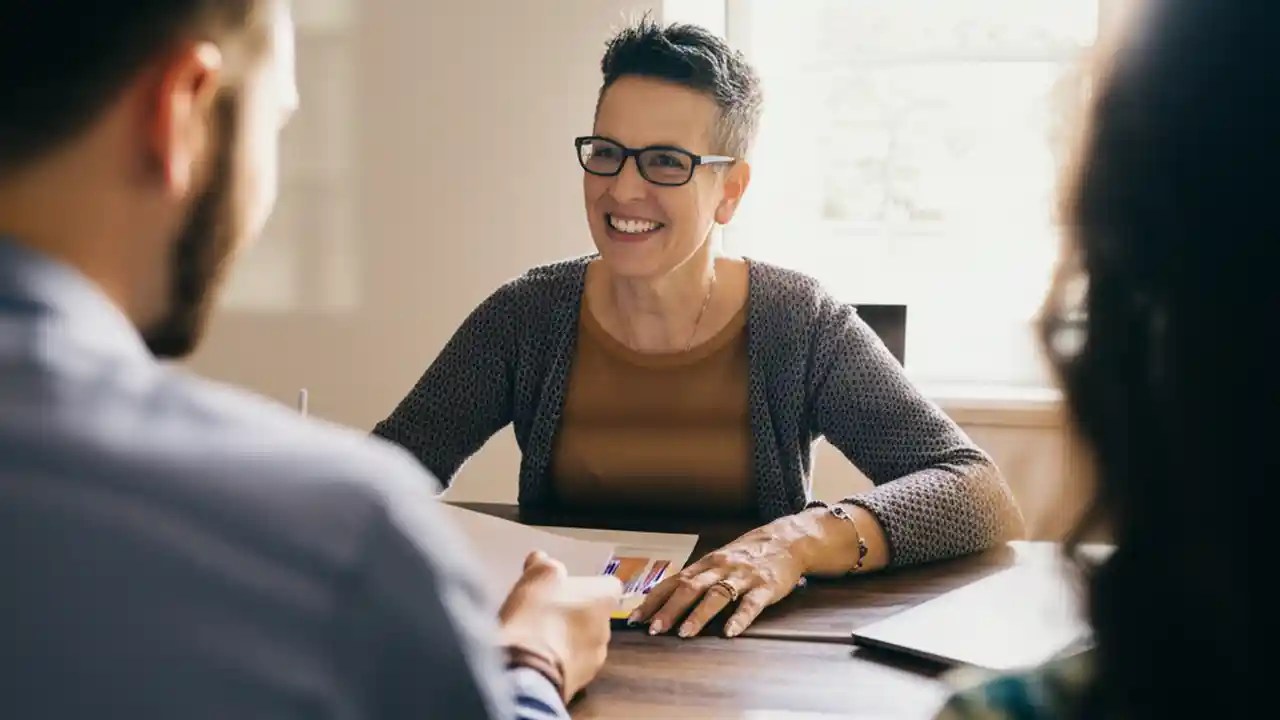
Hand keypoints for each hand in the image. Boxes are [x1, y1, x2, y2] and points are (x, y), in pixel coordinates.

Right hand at [498, 551, 622, 700]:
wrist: (527, 671)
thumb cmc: (537, 617)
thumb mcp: (537, 576)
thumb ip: (545, 565)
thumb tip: (542, 560)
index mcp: (604, 600)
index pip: (608, 586)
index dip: (586, 586)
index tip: (564, 587)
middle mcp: (606, 630)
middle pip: (593, 616)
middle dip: (573, 614)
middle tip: (544, 611)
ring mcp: (594, 661)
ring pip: (581, 643)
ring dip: (564, 639)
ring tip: (535, 636)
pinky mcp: (578, 684)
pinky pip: (569, 666)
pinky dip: (557, 660)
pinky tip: (535, 656)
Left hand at [629, 514, 817, 638]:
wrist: (787, 539)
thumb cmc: (747, 555)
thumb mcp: (719, 561)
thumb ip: (698, 578)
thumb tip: (666, 600)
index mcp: (706, 564)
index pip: (673, 581)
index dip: (653, 600)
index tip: (635, 618)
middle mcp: (720, 568)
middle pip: (690, 588)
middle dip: (670, 609)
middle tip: (654, 630)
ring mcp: (743, 576)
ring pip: (716, 594)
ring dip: (698, 615)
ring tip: (684, 633)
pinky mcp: (765, 586)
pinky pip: (751, 604)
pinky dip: (739, 618)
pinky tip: (730, 632)